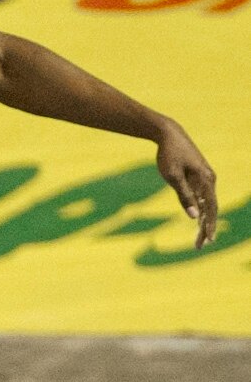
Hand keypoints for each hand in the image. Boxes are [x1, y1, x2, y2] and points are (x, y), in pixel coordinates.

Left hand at [154, 122, 218, 248]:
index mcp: (206, 180)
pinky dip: (200, 210)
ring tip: (199, 238)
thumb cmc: (169, 155)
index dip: (209, 226)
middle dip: (206, 228)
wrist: (170, 135)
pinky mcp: (199, 176)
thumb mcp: (172, 177)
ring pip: (207, 203)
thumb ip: (184, 196)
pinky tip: (197, 221)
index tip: (207, 241)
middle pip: (211, 208)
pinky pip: (203, 197)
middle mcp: (210, 179)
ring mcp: (205, 178)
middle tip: (200, 246)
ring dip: (204, 221)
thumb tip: (193, 216)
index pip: (211, 208)